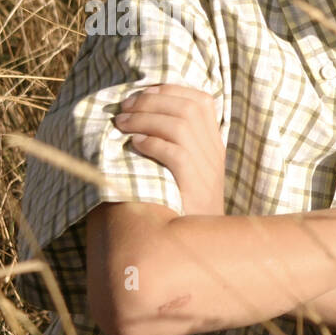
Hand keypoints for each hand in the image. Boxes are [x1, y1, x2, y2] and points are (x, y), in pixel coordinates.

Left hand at [116, 83, 225, 215]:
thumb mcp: (183, 169)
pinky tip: (134, 145)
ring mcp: (207, 168)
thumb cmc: (180, 203)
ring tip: (122, 125)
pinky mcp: (194, 184)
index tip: (142, 93)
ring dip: (145, 119)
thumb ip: (173, 143)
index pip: (202, 100)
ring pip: (180, 125)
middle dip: (151, 101)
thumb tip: (139, 114)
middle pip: (188, 108)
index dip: (170, 90)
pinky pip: (175, 152)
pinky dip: (151, 142)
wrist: (197, 244)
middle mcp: (214, 152)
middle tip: (124, 109)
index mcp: (213, 143)